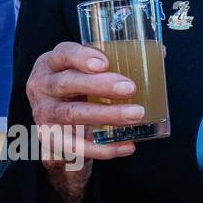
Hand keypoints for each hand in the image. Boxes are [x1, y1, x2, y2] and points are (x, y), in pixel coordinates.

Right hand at [26, 42, 141, 202]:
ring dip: (105, 115)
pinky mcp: (50, 138)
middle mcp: (42, 86)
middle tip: (130, 88)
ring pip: (71, 114)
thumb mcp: (88, 67)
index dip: (82, 57)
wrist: (55, 119)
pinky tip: (127, 146)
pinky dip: (102, 149)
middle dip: (99, 86)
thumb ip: (117, 59)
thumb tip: (159, 53)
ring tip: (136, 114)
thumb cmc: (79, 83)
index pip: (63, 54)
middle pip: (67, 84)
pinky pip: (74, 147)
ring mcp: (43, 113)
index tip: (105, 63)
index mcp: (52, 63)